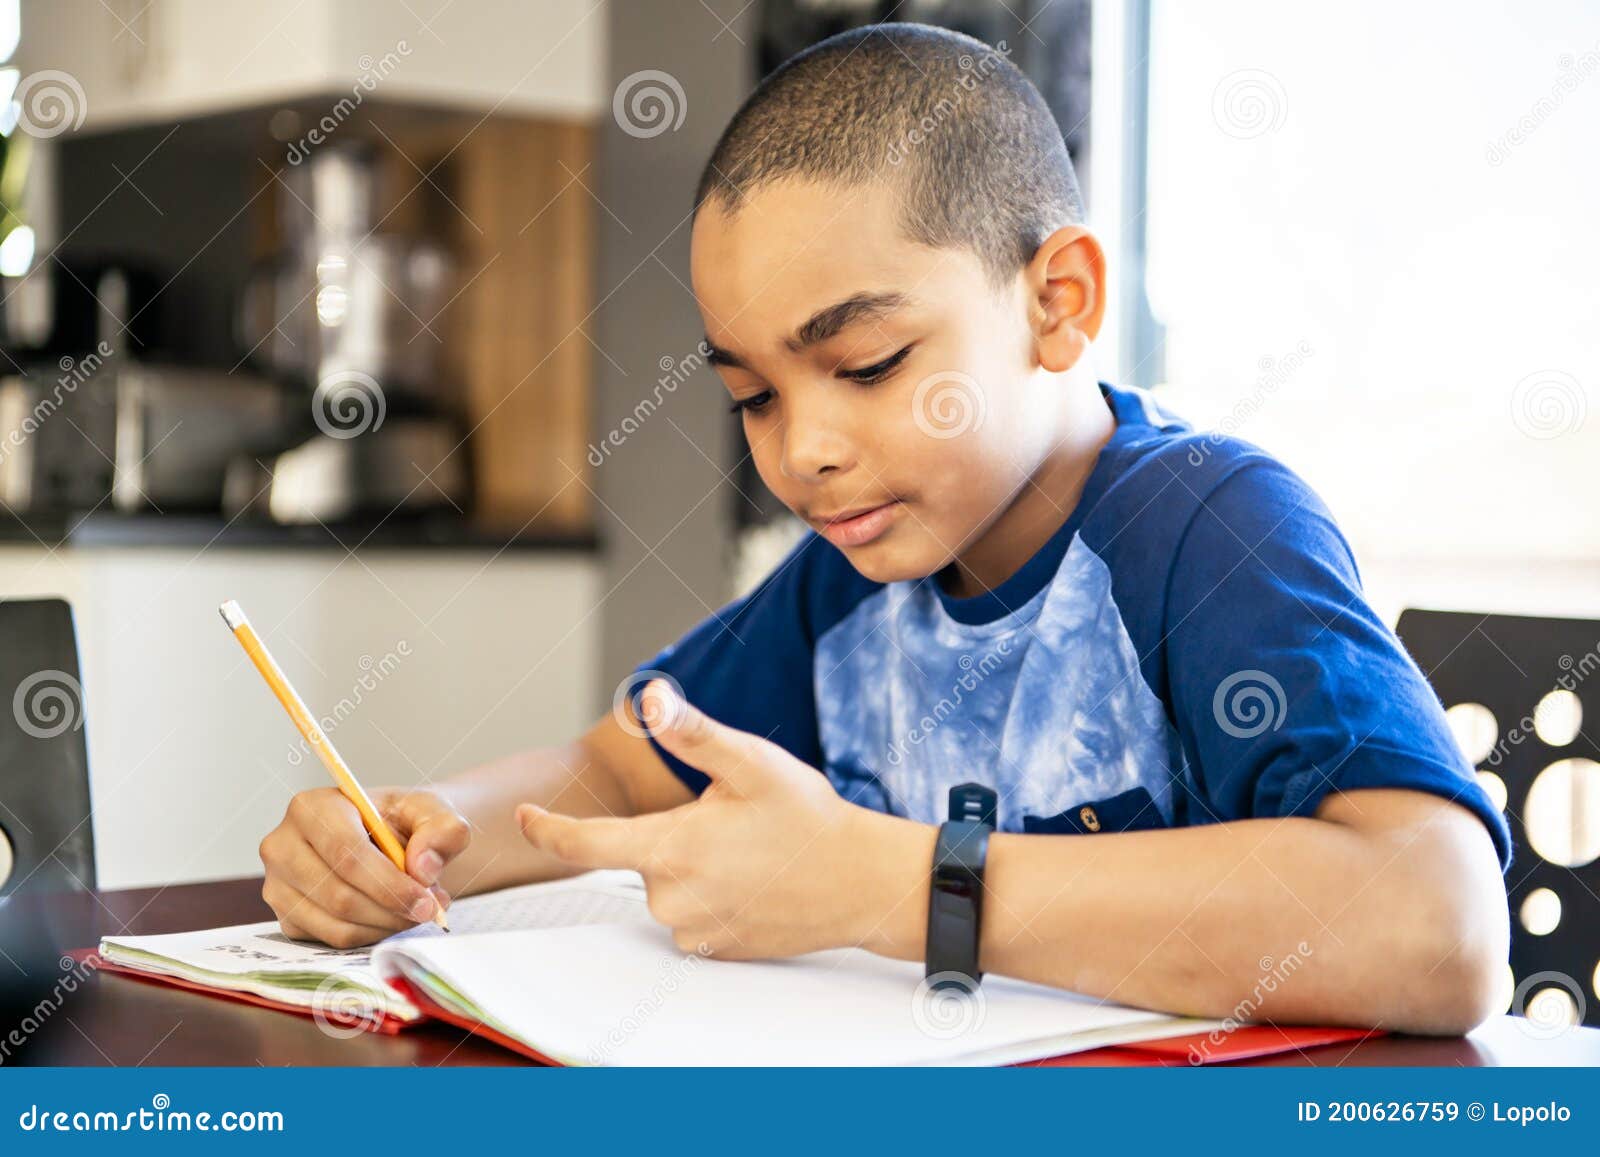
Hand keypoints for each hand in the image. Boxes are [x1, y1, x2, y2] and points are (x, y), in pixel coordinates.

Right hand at [259, 787, 468, 946]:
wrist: (389, 839)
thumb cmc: (405, 821)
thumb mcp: (433, 811)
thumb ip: (442, 830)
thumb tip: (423, 868)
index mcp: (312, 807)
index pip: (345, 852)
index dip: (388, 883)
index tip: (426, 901)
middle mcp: (283, 845)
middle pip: (338, 893)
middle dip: (391, 908)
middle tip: (429, 910)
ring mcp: (278, 884)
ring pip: (336, 922)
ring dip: (385, 924)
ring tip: (416, 910)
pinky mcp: (287, 916)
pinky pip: (332, 940)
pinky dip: (371, 935)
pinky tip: (391, 917)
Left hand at [517, 681, 925, 959]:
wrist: (861, 882)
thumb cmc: (807, 818)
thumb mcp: (750, 763)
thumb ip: (692, 733)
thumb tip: (647, 699)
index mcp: (670, 849)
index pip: (585, 844)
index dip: (548, 828)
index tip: (522, 817)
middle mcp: (672, 898)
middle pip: (641, 859)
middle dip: (674, 834)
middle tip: (736, 822)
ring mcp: (694, 930)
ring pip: (668, 887)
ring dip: (695, 866)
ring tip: (752, 852)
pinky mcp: (716, 950)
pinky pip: (693, 914)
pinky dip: (714, 893)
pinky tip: (755, 880)